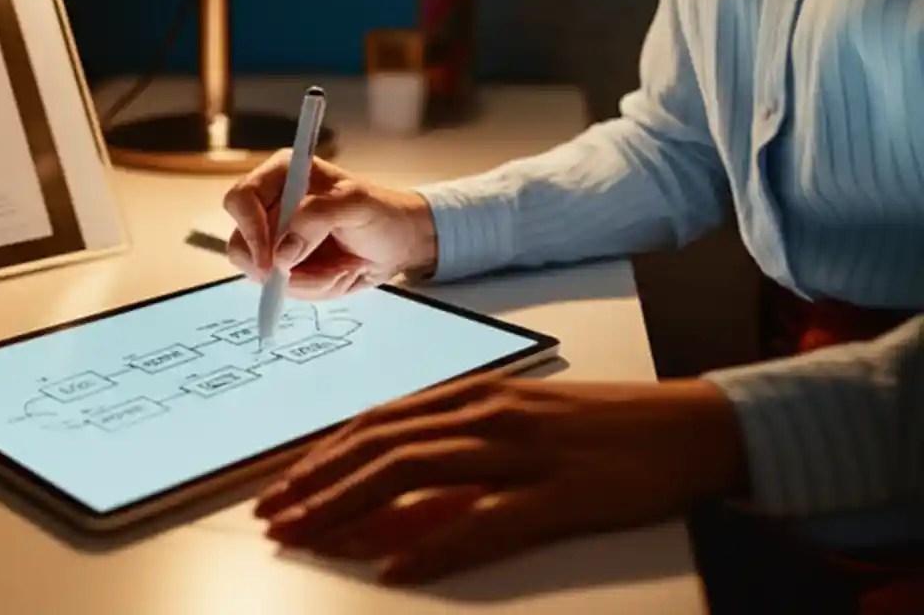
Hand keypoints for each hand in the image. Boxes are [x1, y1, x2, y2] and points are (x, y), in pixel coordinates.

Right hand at [223, 151, 436, 299]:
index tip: (272, 260)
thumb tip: (281, 253)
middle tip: (304, 274)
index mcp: (282, 176)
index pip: (241, 199)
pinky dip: (311, 288)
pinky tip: (337, 274)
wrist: (400, 242)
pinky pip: (282, 288)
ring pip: (261, 273)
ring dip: (303, 280)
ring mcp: (276, 239)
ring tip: (339, 269)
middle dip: (274, 267)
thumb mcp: (356, 205)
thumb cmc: (382, 213)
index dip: (249, 230)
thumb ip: (316, 219)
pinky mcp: (286, 266)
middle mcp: (272, 206)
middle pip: (240, 243)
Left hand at [254, 375, 747, 583]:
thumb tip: (394, 474)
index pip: (378, 422)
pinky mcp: (558, 495)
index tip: (282, 484)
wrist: (691, 428)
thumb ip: (459, 437)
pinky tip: (397, 570)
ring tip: (308, 535)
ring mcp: (521, 452)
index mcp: (476, 394)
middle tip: (272, 515)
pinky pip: (483, 522)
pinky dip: (433, 546)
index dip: (322, 454)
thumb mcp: (521, 417)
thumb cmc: (603, 425)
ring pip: (411, 475)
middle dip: (316, 482)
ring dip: (348, 507)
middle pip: (380, 446)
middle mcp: (488, 414)